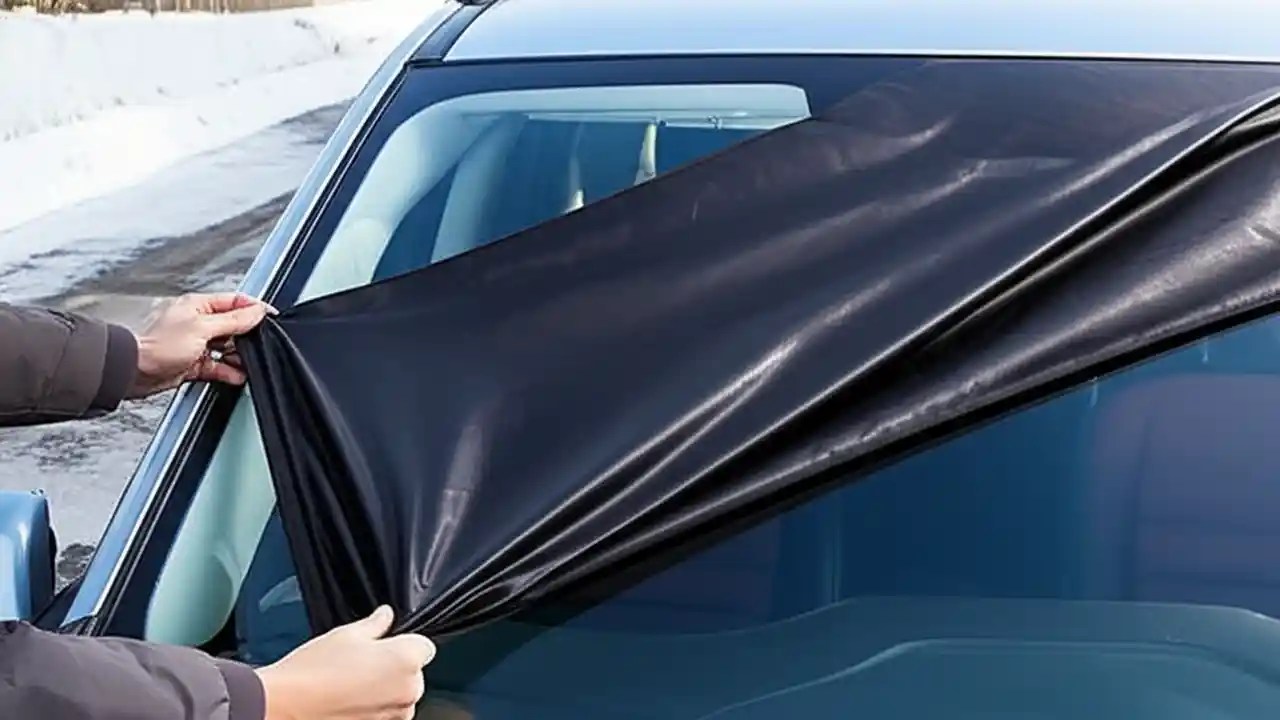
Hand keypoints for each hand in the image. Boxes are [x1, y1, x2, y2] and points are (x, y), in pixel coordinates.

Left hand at [129, 292, 275, 398]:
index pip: (234, 302)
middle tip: (258, 345)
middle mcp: (196, 322)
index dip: (254, 310)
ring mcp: (194, 343)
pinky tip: (235, 375)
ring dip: (237, 356)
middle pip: (232, 326)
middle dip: (246, 337)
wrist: (133, 371)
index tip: (270, 318)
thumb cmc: (158, 345)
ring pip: (225, 348)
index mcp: (198, 305)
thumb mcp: (203, 328)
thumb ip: (233, 320)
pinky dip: (227, 370)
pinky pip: (216, 365)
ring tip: (247, 364)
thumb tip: (256, 312)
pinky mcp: (191, 363)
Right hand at [257, 606, 436, 719]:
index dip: (404, 643)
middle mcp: (408, 690)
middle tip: (362, 662)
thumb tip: (386, 615)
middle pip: (414, 673)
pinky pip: (387, 714)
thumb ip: (375, 624)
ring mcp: (395, 714)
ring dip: (385, 689)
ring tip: (351, 682)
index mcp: (406, 659)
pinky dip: (375, 708)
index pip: (425, 646)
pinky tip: (349, 699)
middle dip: (395, 666)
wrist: (285, 706)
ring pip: (401, 695)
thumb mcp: (346, 635)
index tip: (386, 643)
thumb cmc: (313, 670)